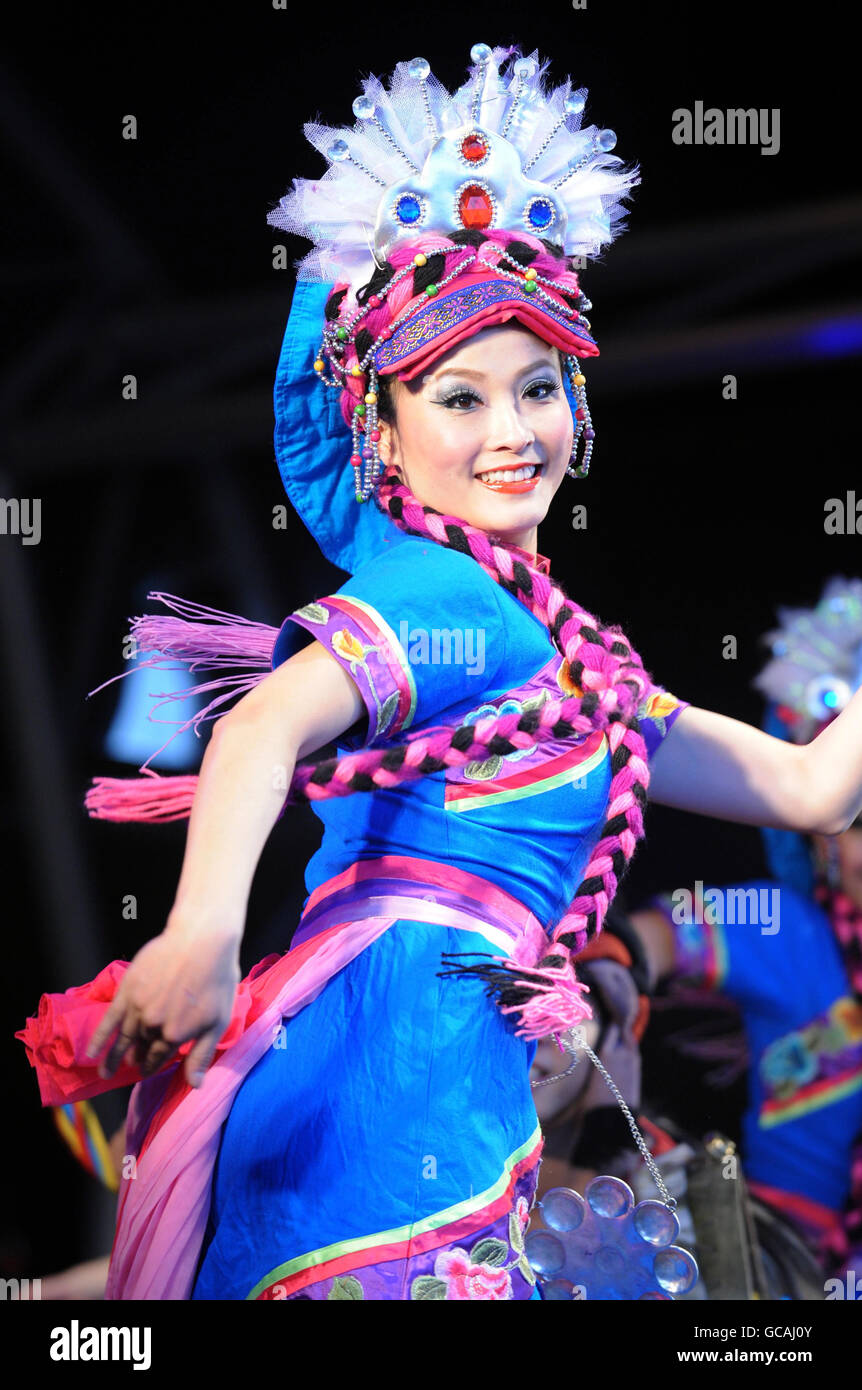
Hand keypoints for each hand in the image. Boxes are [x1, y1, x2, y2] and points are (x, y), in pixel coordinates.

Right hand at [85, 921, 241, 1088]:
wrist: (201, 940)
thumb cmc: (217, 978)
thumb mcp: (218, 1020)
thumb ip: (202, 1054)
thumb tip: (195, 1086)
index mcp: (176, 1035)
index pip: (160, 1056)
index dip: (153, 1064)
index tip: (147, 1070)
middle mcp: (154, 1025)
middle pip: (143, 1045)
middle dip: (137, 1058)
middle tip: (132, 1066)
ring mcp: (138, 1008)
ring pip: (125, 1037)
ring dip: (115, 1056)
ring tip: (106, 1072)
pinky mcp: (128, 990)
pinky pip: (109, 1019)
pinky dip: (99, 1037)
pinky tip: (91, 1052)